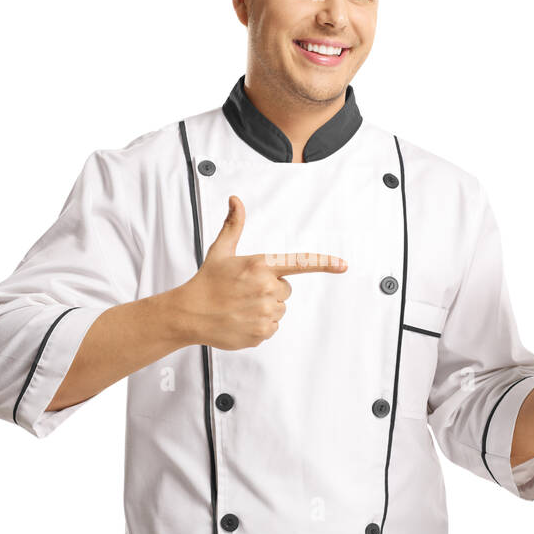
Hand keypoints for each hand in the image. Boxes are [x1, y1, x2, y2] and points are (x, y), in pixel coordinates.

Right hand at [172, 195, 347, 350]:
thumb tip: (236, 200)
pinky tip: (241, 319)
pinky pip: (273, 327)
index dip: (323, 264)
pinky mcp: (262, 332)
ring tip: (241, 306)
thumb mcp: (221, 250)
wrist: (189, 314)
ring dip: (266, 307)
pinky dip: (260, 325)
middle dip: (271, 289)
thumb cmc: (207, 281)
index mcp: (260, 265)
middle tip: (245, 290)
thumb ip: (234, 225)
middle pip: (286, 289)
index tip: (343, 265)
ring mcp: (265, 312)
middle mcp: (266, 288)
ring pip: (280, 309)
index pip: (299, 263)